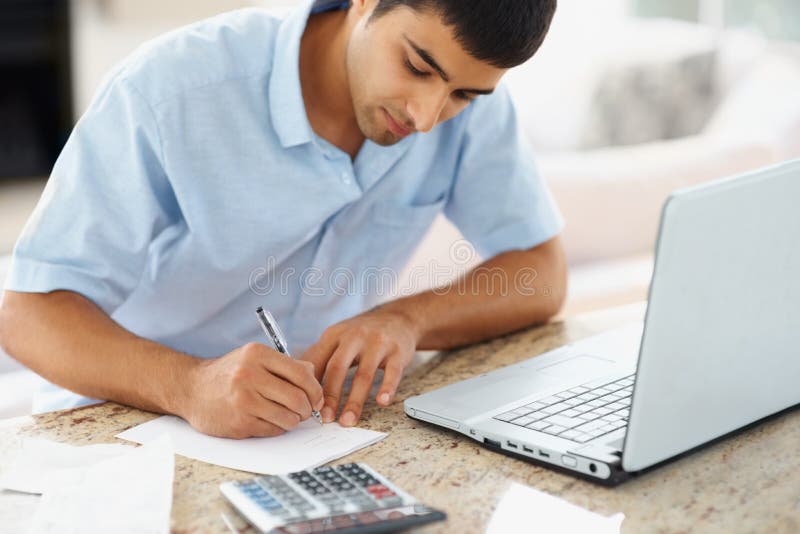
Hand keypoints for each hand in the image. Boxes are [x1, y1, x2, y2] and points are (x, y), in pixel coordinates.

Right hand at [181, 343, 322, 438]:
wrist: (191, 389)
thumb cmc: (229, 373)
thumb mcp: (254, 358)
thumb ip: (285, 365)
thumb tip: (314, 375)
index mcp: (257, 354)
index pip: (301, 374)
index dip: (315, 389)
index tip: (317, 398)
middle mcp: (249, 375)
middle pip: (298, 398)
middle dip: (308, 408)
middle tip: (306, 411)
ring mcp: (243, 400)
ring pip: (288, 417)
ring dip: (294, 420)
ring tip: (288, 416)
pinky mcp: (239, 422)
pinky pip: (273, 430)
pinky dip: (278, 428)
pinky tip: (270, 420)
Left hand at [301, 308, 418, 426]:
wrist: (398, 318)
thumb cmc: (362, 333)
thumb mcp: (338, 336)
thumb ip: (319, 356)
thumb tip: (296, 380)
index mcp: (334, 334)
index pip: (317, 361)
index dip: (310, 385)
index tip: (307, 406)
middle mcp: (354, 337)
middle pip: (337, 368)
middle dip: (330, 396)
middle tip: (325, 417)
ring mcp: (377, 343)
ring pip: (363, 375)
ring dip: (354, 401)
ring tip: (348, 420)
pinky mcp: (397, 351)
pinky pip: (392, 372)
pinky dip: (387, 388)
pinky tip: (382, 401)